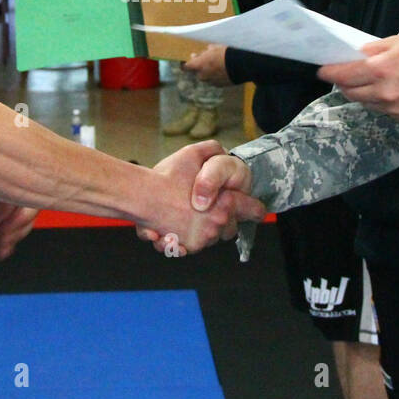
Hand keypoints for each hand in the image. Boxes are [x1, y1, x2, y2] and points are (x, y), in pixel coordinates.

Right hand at [137, 142, 263, 254]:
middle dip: (224, 218)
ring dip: (204, 228)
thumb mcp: (192, 153)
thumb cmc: (167, 177)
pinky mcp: (186, 248)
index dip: (255, 208)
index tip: (256, 210)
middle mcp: (217, 224)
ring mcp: (202, 239)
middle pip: (232, 227)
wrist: (141, 198)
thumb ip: (213, 150)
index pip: (253, 209)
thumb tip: (223, 151)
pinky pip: (193, 246)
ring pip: (212, 237)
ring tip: (186, 215)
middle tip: (209, 208)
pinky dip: (186, 239)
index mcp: (226, 203)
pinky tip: (174, 229)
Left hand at [184, 45, 231, 85]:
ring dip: (209, 72)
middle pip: (196, 72)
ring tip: (218, 65)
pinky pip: (214, 81)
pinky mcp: (218, 85)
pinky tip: (223, 71)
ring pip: (206, 77)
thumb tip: (196, 55)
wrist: (240, 65)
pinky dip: (216, 77)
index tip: (186, 62)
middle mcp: (201, 75)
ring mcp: (209, 82)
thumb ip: (202, 53)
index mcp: (198, 65)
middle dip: (200, 67)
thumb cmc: (225, 54)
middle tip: (207, 60)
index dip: (185, 64)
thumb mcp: (213, 48)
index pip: (185, 67)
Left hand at [318, 35, 398, 121]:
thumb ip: (375, 49)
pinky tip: (390, 92)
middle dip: (344, 83)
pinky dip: (380, 102)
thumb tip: (356, 54)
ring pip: (365, 103)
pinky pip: (382, 111)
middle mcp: (381, 93)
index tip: (322, 70)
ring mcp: (391, 109)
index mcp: (379, 70)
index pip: (343, 74)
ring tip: (369, 83)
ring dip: (361, 93)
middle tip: (345, 75)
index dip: (329, 72)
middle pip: (350, 92)